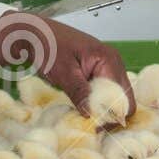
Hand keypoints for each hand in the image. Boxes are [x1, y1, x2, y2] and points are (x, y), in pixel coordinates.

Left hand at [0, 12, 134, 117]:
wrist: (34, 32)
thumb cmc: (48, 45)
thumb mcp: (63, 72)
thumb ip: (79, 93)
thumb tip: (91, 115)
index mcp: (109, 60)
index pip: (124, 97)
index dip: (113, 115)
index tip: (96, 126)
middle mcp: (113, 63)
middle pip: (123, 97)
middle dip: (109, 113)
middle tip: (91, 125)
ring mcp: (106, 66)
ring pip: (113, 95)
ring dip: (102, 108)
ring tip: (86, 116)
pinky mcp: (97, 70)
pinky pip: (104, 90)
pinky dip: (96, 101)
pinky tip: (83, 106)